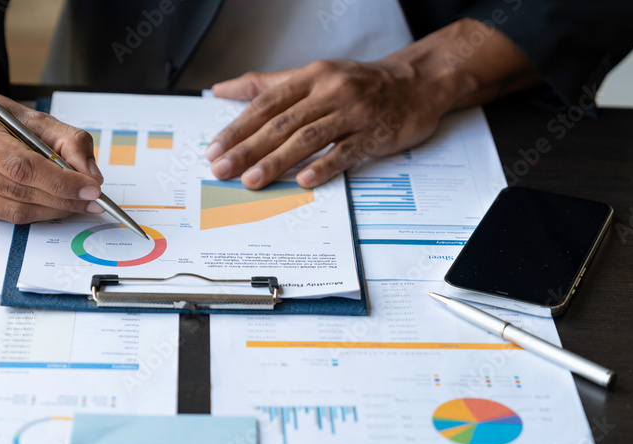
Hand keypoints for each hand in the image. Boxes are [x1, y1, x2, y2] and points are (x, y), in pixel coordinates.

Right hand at [0, 41, 104, 223]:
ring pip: (14, 210)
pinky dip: (35, 213)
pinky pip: (6, 216)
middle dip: (63, 199)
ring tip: (77, 203)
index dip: (60, 182)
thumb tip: (92, 176)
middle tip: (92, 200)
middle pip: (19, 191)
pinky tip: (52, 204)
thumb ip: (69, 140)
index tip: (92, 189)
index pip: (21, 166)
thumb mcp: (33, 116)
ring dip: (52, 210)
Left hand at [205, 18, 538, 189]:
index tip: (215, 148)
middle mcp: (329, 90)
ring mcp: (353, 112)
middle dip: (248, 149)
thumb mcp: (314, 74)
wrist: (417, 83)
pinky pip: (345, 151)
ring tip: (252, 180)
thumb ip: (267, 85)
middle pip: (281, 123)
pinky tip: (303, 180)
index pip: (266, 103)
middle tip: (223, 169)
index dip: (238, 127)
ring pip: (308, 138)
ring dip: (277, 161)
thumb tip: (222, 88)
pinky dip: (323, 166)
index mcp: (311, 76)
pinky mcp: (374, 133)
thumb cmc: (360, 83)